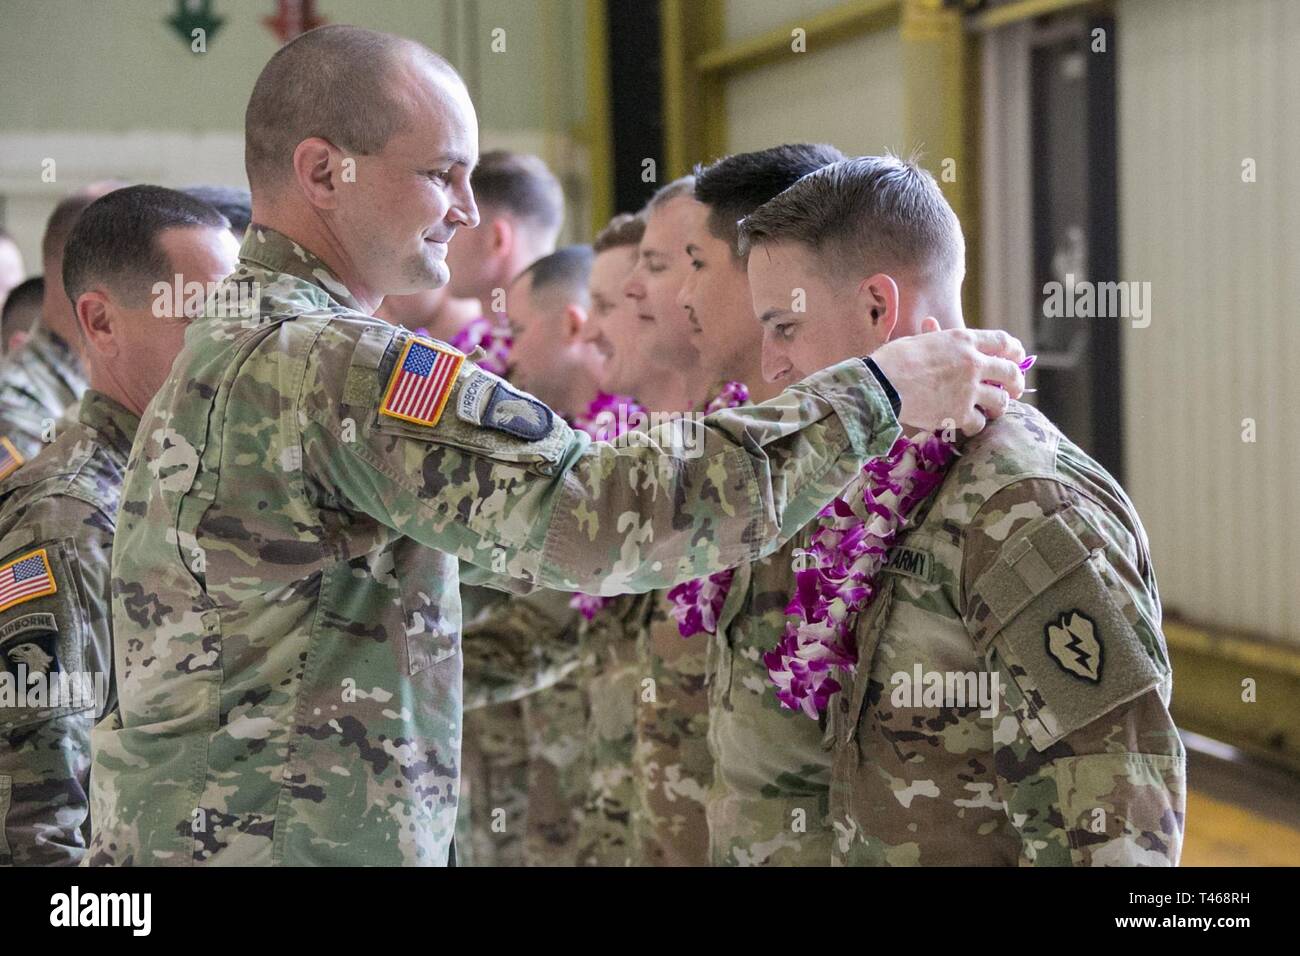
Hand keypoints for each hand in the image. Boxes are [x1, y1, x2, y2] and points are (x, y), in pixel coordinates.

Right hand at [871, 319, 1025, 435]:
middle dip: (1016, 383)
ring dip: (997, 407)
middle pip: (1010, 373)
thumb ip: (934, 336)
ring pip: (1000, 402)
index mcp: (963, 340)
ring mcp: (969, 390)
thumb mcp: (917, 340)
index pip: (1003, 342)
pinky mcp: (960, 413)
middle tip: (1013, 390)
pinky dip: (974, 424)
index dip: (1015, 351)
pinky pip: (979, 422)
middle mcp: (973, 363)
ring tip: (989, 410)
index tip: (1017, 359)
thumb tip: (932, 324)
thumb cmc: (893, 359)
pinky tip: (966, 423)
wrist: (882, 385)